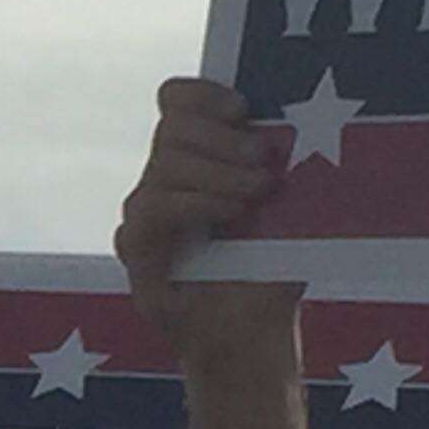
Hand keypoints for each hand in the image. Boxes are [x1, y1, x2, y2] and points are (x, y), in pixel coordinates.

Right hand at [115, 78, 305, 366]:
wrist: (252, 334)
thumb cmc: (272, 268)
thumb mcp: (290, 204)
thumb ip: (284, 161)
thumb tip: (293, 125)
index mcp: (199, 157)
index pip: (176, 100)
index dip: (204, 94)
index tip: (244, 108)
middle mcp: (164, 179)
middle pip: (172, 126)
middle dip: (223, 138)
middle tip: (265, 161)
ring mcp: (146, 212)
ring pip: (165, 162)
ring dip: (219, 173)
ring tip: (258, 195)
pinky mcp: (136, 246)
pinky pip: (152, 206)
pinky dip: (195, 203)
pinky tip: (230, 214)